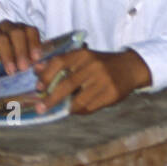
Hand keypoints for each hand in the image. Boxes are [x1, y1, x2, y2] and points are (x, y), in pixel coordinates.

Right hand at [0, 20, 43, 75]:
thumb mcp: (15, 56)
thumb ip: (28, 58)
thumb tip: (43, 66)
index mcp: (19, 28)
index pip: (30, 30)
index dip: (34, 43)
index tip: (36, 58)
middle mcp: (6, 26)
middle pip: (17, 33)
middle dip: (22, 51)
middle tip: (24, 68)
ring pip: (1, 39)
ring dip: (8, 57)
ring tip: (11, 72)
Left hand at [33, 48, 150, 113]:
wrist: (130, 67)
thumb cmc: (101, 63)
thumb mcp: (83, 58)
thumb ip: (61, 63)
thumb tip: (36, 69)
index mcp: (83, 54)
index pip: (59, 62)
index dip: (46, 76)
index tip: (38, 88)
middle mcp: (93, 65)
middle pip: (67, 84)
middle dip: (51, 99)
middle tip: (40, 108)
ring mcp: (104, 80)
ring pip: (78, 100)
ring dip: (67, 108)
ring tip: (61, 109)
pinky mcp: (111, 93)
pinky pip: (90, 107)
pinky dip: (80, 111)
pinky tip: (77, 109)